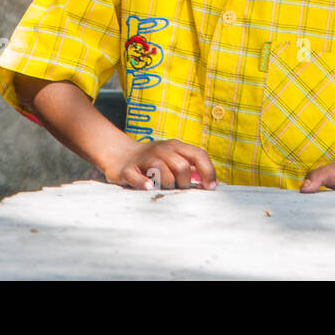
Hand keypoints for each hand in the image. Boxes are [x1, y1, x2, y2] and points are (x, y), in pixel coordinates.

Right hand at [102, 139, 217, 190]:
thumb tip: (214, 184)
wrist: (119, 155)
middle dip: (184, 183)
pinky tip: (149, 188)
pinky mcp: (128, 170)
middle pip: (181, 167)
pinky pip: (138, 177)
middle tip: (178, 189)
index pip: (198, 154)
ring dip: (166, 185)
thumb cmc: (153, 162)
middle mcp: (161, 149)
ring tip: (162, 188)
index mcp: (175, 146)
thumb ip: (192, 169)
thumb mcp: (173, 158)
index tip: (211, 188)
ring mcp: (144, 158)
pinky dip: (144, 184)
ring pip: (162, 171)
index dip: (208, 171)